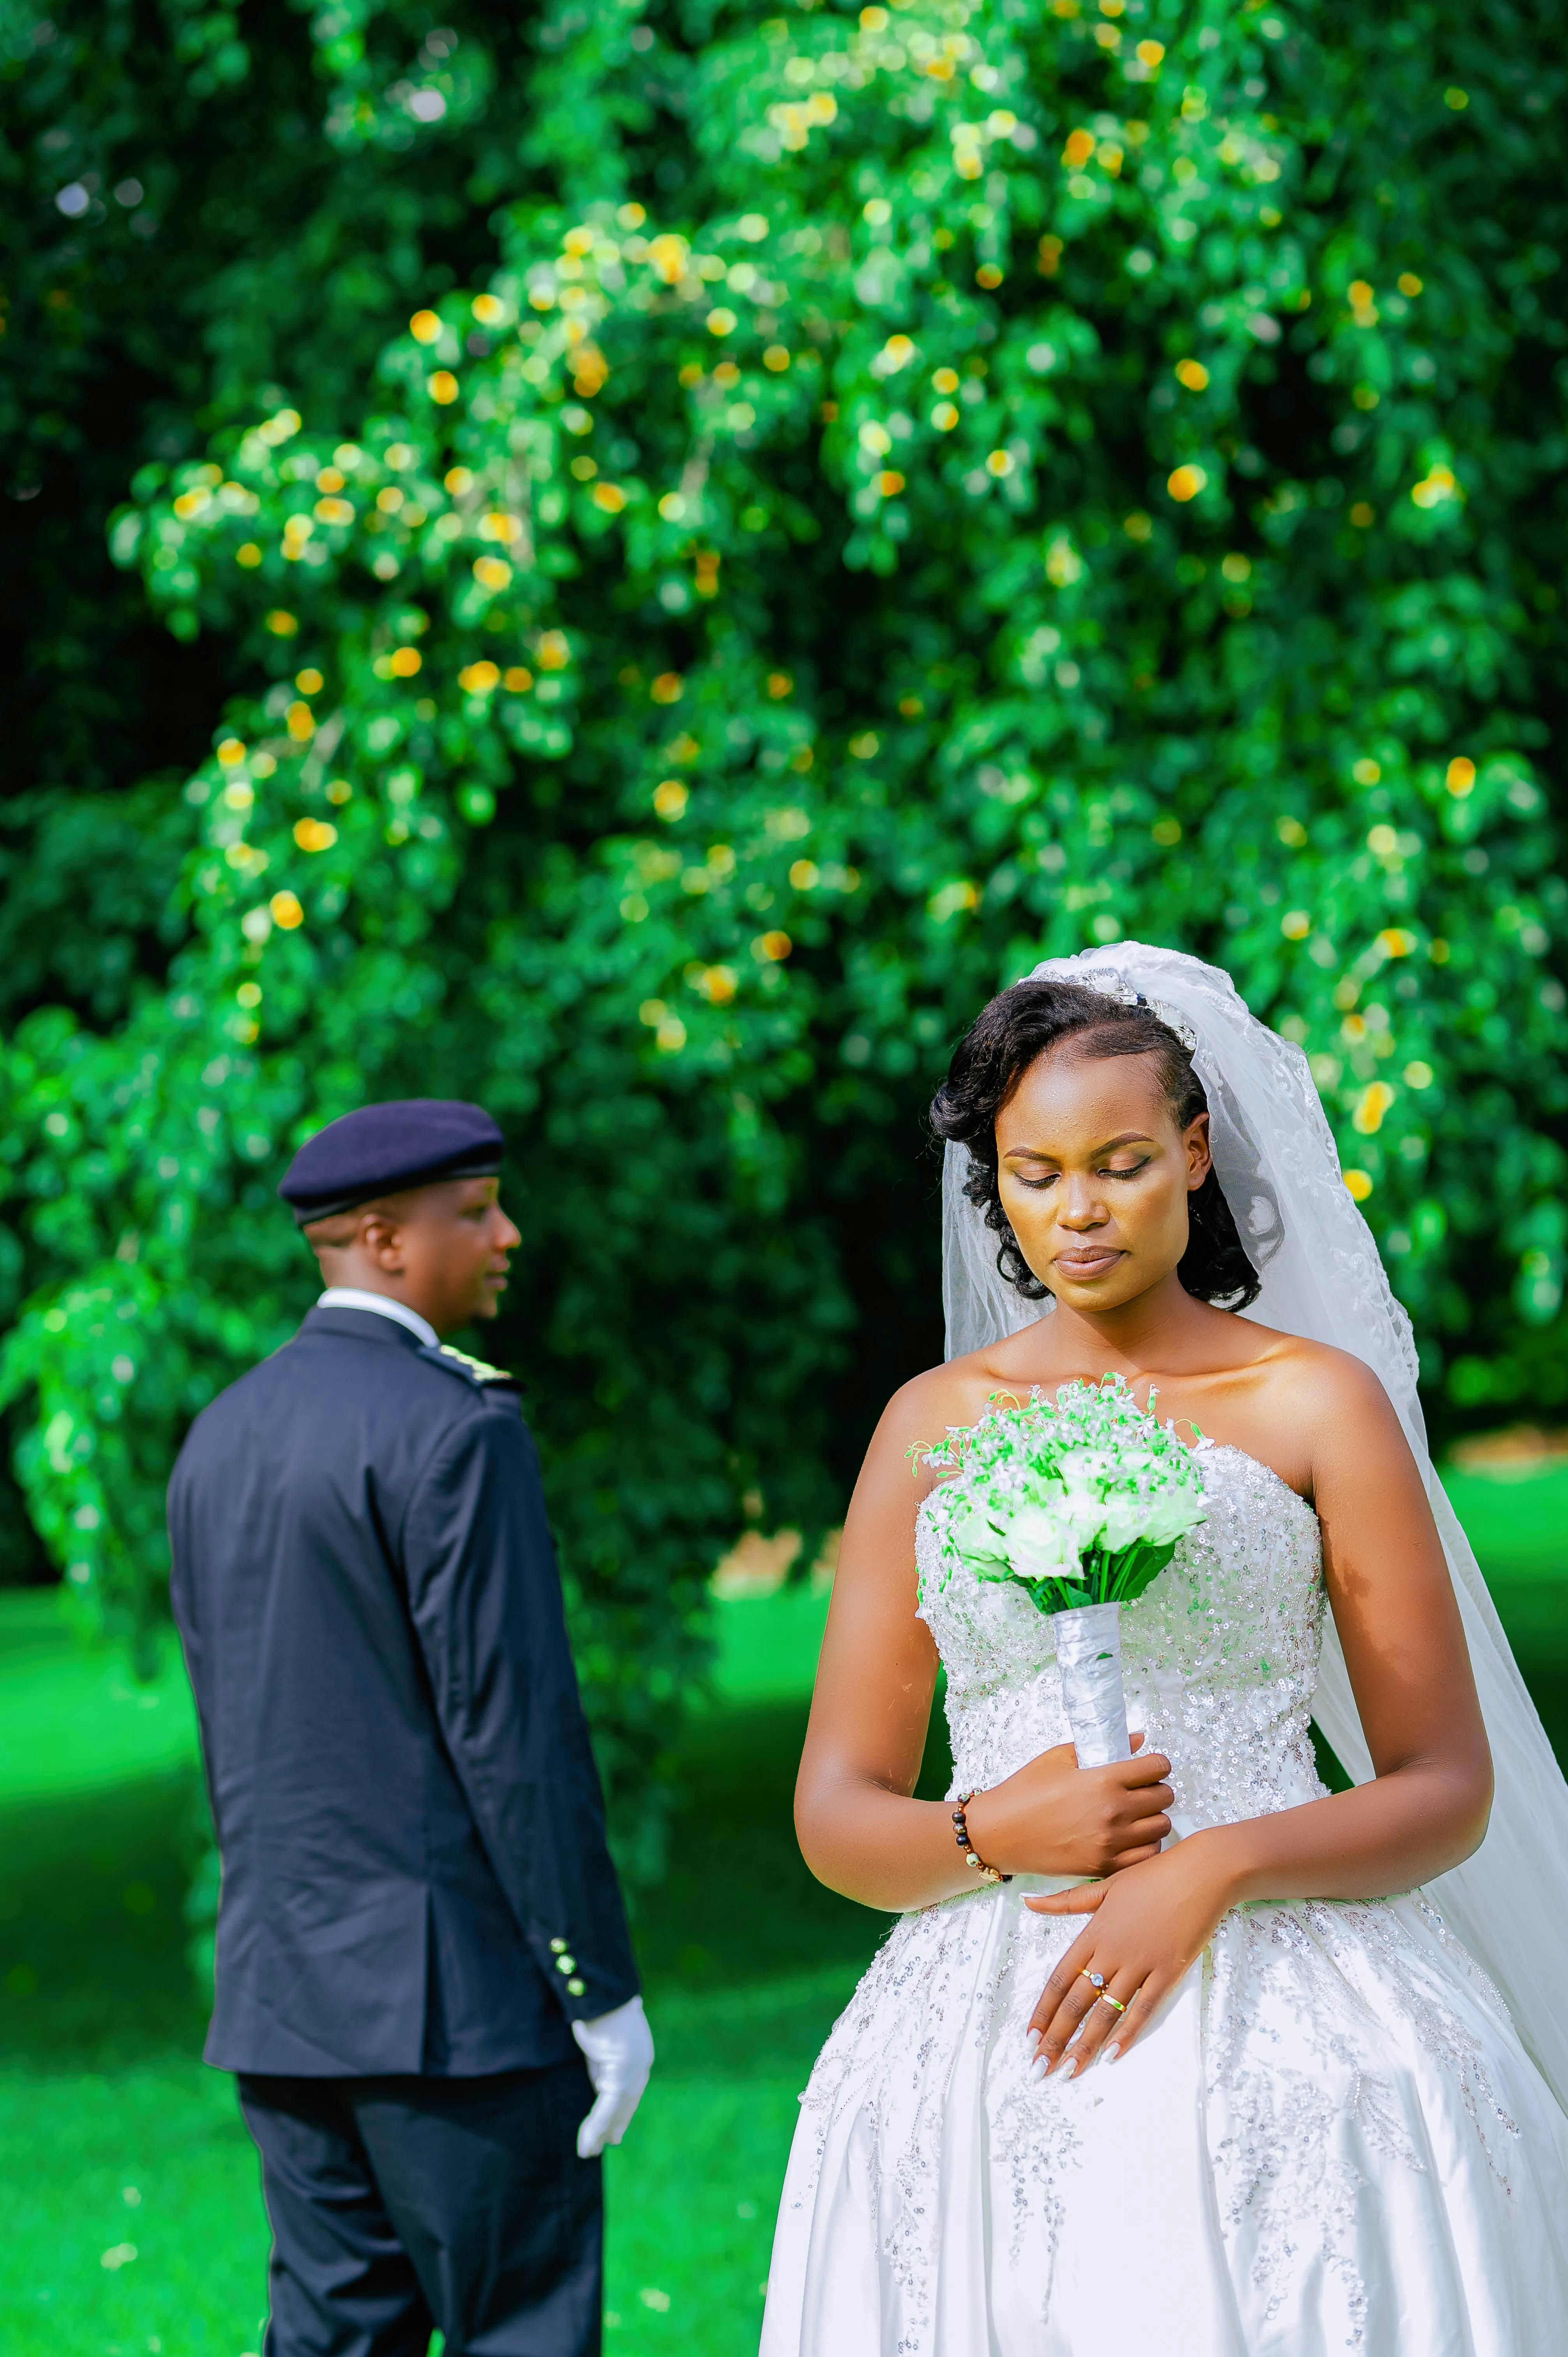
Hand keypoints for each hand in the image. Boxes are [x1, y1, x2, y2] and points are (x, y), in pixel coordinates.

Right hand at [572, 1994, 654, 2157]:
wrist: (601, 1993)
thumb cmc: (597, 2008)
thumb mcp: (600, 2041)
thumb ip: (603, 2062)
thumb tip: (601, 2081)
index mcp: (637, 2054)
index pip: (629, 2091)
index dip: (621, 2112)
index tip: (615, 2131)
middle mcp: (640, 2064)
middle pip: (625, 2104)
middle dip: (613, 2126)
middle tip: (604, 2145)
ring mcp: (633, 2071)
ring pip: (615, 2112)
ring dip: (600, 2134)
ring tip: (587, 2151)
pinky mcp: (621, 2076)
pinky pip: (607, 2110)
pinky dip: (595, 2129)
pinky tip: (587, 2144)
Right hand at [964, 1732, 1173, 1880]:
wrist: (1001, 1832)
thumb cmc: (1025, 1791)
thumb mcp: (1059, 1758)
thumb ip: (1101, 1747)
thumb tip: (1138, 1739)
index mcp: (1103, 1780)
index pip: (1156, 1767)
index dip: (1158, 1764)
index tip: (1150, 1766)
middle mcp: (1113, 1812)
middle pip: (1164, 1797)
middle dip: (1157, 1789)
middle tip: (1142, 1789)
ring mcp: (1111, 1843)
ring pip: (1161, 1827)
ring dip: (1154, 1817)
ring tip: (1138, 1814)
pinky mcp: (1104, 1866)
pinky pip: (1147, 1855)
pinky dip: (1146, 1844)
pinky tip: (1133, 1837)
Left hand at [1023, 1836, 1235, 2072]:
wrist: (1201, 1873)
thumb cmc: (1151, 1877)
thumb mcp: (1104, 1886)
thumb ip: (1066, 1902)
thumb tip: (1027, 1902)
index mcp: (1094, 1932)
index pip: (1059, 1979)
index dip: (1043, 2011)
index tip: (1029, 2037)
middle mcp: (1112, 1952)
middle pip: (1077, 2002)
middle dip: (1056, 2038)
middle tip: (1041, 2068)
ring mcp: (1141, 1963)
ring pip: (1107, 2012)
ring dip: (1086, 2045)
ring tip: (1070, 2072)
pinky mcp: (1169, 1972)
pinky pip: (1144, 2009)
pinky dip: (1127, 2033)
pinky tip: (1113, 2055)